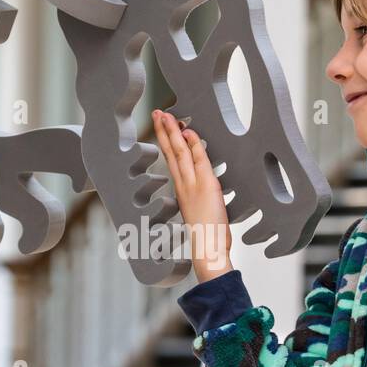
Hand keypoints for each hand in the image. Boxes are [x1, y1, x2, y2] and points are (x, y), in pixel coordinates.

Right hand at [151, 108, 232, 280]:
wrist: (208, 252)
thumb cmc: (207, 239)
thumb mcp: (202, 215)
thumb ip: (201, 200)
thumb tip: (207, 194)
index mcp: (182, 191)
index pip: (172, 161)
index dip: (167, 143)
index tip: (165, 128)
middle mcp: (184, 186)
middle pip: (171, 153)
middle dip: (164, 131)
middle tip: (157, 113)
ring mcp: (193, 185)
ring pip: (180, 153)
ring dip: (173, 132)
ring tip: (166, 115)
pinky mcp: (207, 186)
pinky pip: (199, 160)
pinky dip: (194, 145)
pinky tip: (189, 132)